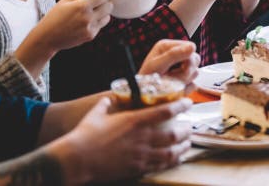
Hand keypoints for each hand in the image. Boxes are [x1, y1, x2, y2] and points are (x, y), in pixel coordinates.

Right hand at [32, 0, 112, 54]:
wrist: (48, 37)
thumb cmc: (55, 16)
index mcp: (81, 6)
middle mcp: (88, 18)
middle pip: (109, 5)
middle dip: (103, 2)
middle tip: (92, 2)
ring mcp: (90, 29)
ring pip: (108, 16)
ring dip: (102, 12)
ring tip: (88, 12)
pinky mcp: (90, 36)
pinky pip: (101, 25)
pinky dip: (96, 21)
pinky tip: (84, 21)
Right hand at [55, 96, 191, 182]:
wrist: (78, 159)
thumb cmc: (85, 134)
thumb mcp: (97, 113)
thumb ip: (106, 104)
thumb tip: (109, 99)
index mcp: (134, 120)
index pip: (165, 111)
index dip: (180, 106)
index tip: (188, 102)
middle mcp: (142, 138)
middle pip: (174, 134)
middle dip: (186, 130)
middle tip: (190, 127)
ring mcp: (141, 155)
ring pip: (170, 152)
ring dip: (182, 148)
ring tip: (187, 144)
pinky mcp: (136, 168)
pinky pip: (159, 165)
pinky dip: (170, 162)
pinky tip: (175, 160)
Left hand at [139, 39, 199, 90]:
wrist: (142, 96)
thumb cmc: (145, 78)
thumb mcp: (157, 65)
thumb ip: (174, 55)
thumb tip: (191, 47)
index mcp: (167, 46)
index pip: (190, 46)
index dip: (188, 57)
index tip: (181, 67)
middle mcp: (175, 55)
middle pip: (195, 59)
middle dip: (187, 70)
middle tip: (174, 77)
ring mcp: (180, 68)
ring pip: (195, 72)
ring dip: (184, 80)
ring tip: (170, 83)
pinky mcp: (183, 80)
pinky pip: (193, 84)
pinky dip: (185, 89)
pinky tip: (174, 89)